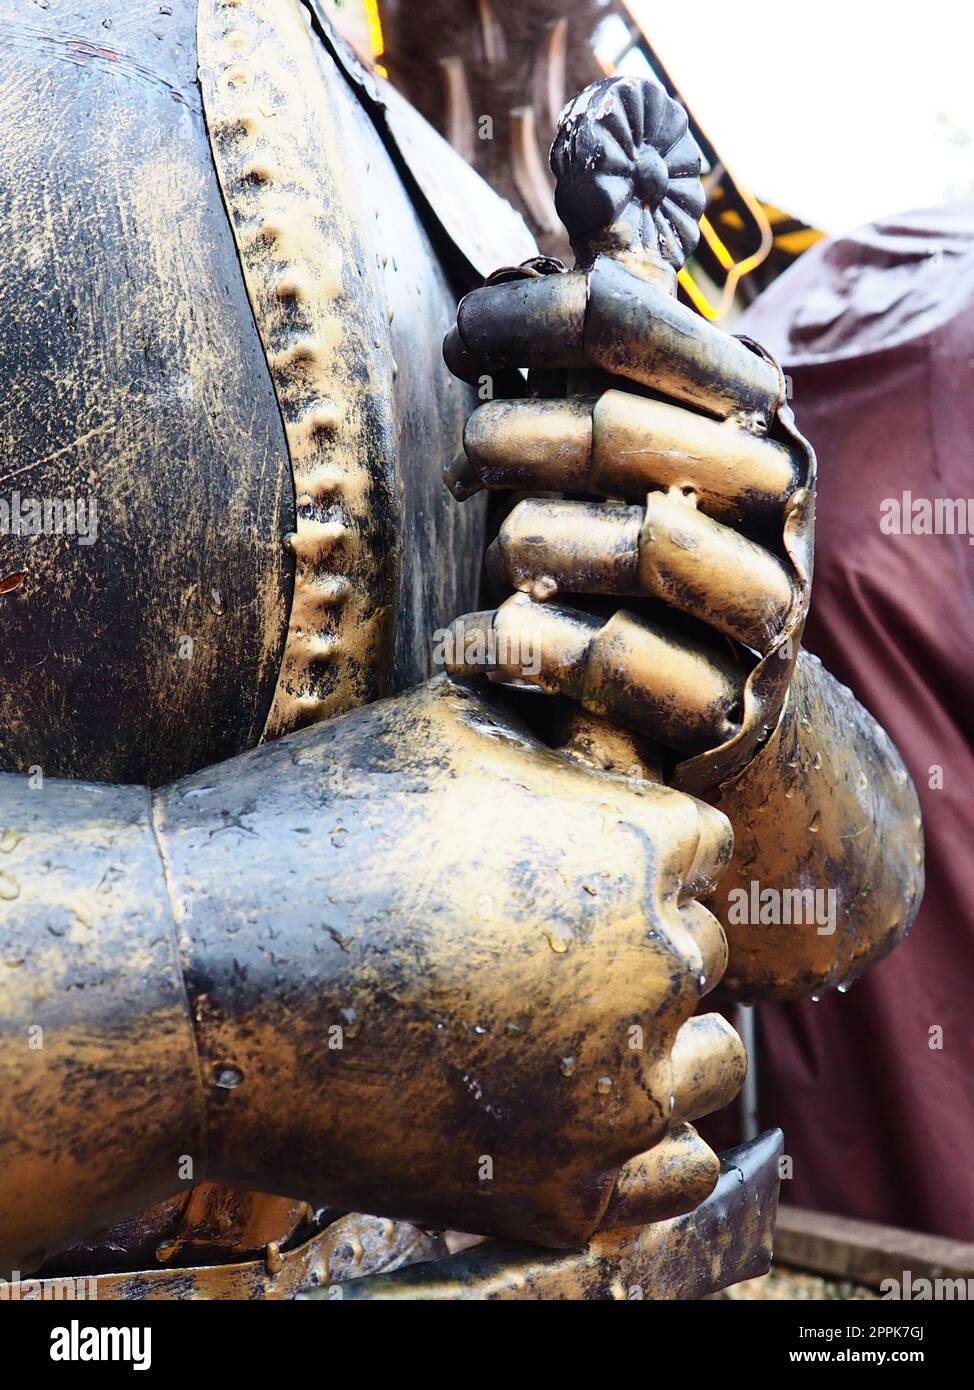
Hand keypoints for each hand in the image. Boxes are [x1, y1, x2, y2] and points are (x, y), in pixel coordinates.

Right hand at [164, 678, 744, 1247]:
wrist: (191, 976)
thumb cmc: (308, 828)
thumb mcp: (441, 724)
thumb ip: (552, 730)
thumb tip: (600, 733)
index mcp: (638, 846)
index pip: (701, 847)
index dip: (634, 845)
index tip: (569, 860)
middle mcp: (652, 969)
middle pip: (695, 952)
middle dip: (634, 938)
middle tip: (534, 940)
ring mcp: (611, 1094)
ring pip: (700, 1062)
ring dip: (657, 1041)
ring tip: (565, 1026)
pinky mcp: (556, 1192)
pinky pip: (668, 1179)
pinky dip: (645, 1149)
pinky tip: (585, 1114)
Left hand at [442, 78, 813, 794]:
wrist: (713, 697)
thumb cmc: (639, 543)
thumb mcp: (631, 423)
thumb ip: (615, 319)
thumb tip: (585, 150)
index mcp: (750, 405)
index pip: (622, 315)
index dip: (520, 316)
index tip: (459, 342)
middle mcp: (777, 493)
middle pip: (614, 428)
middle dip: (508, 444)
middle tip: (466, 467)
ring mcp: (764, 601)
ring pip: (632, 543)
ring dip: (526, 549)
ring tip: (490, 561)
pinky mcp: (725, 700)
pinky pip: (611, 658)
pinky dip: (516, 649)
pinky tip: (468, 644)